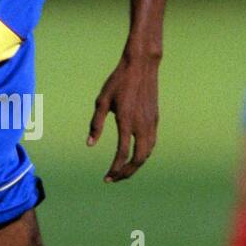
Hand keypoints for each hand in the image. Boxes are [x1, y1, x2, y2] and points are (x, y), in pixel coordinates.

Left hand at [87, 54, 159, 181]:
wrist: (142, 66)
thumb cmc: (118, 81)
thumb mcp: (102, 101)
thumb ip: (96, 124)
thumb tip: (90, 144)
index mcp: (126, 120)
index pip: (122, 153)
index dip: (114, 169)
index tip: (107, 177)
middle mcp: (141, 124)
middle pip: (138, 159)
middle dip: (127, 173)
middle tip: (114, 179)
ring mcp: (151, 122)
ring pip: (147, 153)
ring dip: (135, 166)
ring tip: (123, 171)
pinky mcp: (155, 119)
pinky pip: (151, 144)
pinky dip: (143, 155)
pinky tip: (134, 156)